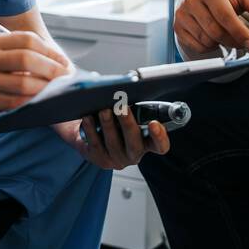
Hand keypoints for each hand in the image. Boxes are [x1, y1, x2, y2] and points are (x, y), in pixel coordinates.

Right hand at [0, 31, 70, 123]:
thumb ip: (17, 53)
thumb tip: (56, 62)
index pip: (27, 40)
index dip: (50, 51)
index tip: (64, 62)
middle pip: (27, 59)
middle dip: (52, 69)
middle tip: (66, 78)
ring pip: (23, 84)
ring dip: (45, 89)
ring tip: (58, 92)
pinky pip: (15, 103)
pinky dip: (32, 103)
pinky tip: (42, 103)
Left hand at [55, 106, 170, 168]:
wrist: (91, 131)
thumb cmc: (115, 119)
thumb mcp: (128, 113)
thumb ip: (133, 107)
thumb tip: (128, 89)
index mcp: (147, 143)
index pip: (160, 145)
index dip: (159, 137)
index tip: (154, 123)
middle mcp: (134, 154)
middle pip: (134, 145)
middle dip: (128, 124)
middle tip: (122, 107)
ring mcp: (116, 159)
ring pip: (113, 145)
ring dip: (108, 125)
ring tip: (104, 110)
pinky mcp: (99, 159)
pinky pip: (95, 146)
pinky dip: (91, 131)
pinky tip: (88, 119)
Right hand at [173, 0, 248, 59]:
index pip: (225, 16)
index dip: (239, 32)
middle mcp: (191, 0)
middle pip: (215, 31)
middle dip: (233, 40)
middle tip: (243, 42)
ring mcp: (181, 14)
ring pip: (206, 40)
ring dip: (221, 43)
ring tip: (227, 35)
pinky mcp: (177, 27)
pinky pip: (196, 46)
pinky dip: (209, 47)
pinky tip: (214, 37)